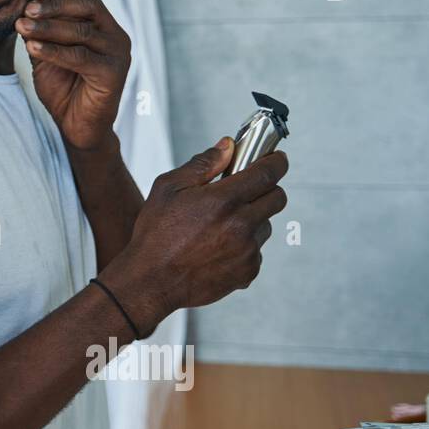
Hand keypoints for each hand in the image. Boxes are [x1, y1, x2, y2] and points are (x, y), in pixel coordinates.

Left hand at [15, 0, 130, 150]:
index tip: (30, 1)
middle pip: (88, 6)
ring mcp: (118, 53)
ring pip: (81, 31)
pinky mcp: (114, 73)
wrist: (76, 127)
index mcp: (104, 27)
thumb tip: (23, 10)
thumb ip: (40, 33)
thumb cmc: (63, 89)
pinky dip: (53, 50)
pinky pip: (80, 56)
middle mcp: (116, 36)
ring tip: (22, 27)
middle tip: (26, 11)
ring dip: (47, 27)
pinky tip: (32, 47)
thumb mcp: (47, 55)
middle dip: (54, 6)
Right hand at [101, 137, 289, 327]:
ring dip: (252, 219)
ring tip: (222, 225)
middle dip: (266, 189)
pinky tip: (218, 247)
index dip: (276, 162)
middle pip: (277, 198)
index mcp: (223, 200)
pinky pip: (257, 251)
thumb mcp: (168, 188)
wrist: (151, 281)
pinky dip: (244, 246)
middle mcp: (241, 225)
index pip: (268, 173)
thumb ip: (202, 164)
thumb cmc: (155, 234)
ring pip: (266, 225)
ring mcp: (247, 251)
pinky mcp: (248, 271)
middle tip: (244, 191)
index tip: (276, 160)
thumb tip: (228, 146)